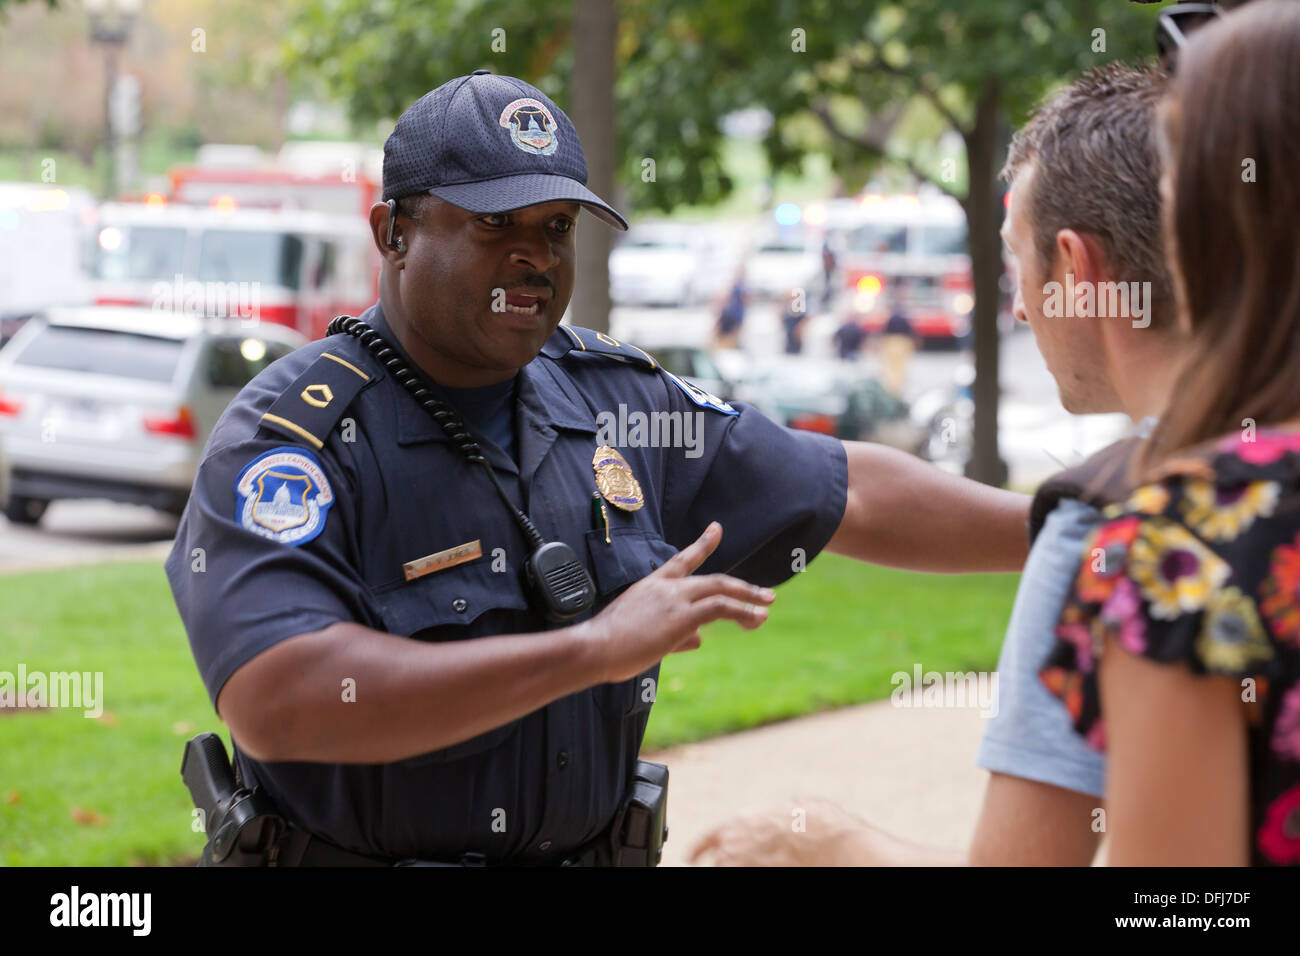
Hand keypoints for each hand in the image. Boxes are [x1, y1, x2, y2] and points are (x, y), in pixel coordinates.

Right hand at [576, 522, 774, 683]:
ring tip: (767, 607)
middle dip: (742, 586)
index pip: (682, 560)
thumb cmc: (610, 645)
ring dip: (749, 599)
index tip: (717, 529)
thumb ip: (675, 634)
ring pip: (722, 589)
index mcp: (652, 585)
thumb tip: (700, 638)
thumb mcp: (644, 634)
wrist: (594, 647)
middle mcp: (667, 587)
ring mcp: (675, 599)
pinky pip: (721, 607)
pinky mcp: (682, 616)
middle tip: (765, 593)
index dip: (703, 545)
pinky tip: (756, 618)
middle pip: (712, 578)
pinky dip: (742, 611)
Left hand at [689, 798, 876, 866]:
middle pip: (720, 862)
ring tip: (768, 859)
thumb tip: (772, 818)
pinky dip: (753, 870)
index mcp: (736, 823)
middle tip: (748, 860)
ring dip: (742, 867)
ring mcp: (740, 867)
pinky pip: (745, 876)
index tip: (689, 857)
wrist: (827, 841)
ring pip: (731, 870)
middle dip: (730, 862)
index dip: (696, 850)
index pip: (705, 840)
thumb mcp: (784, 809)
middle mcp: (732, 848)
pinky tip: (774, 865)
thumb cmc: (812, 822)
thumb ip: (766, 818)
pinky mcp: (752, 877)